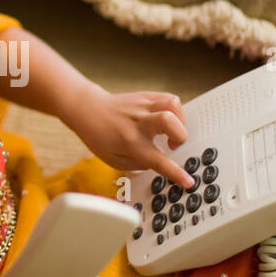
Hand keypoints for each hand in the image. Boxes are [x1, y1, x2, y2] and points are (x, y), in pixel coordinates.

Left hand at [64, 85, 194, 188]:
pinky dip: (175, 111)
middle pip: (169, 122)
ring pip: (173, 105)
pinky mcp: (146, 96)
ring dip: (180, 121)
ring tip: (172, 131)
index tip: (187, 181)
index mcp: (130, 142)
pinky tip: (167, 120)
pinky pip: (170, 98)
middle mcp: (138, 122)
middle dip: (180, 137)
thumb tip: (158, 164)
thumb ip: (138, 165)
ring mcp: (143, 106)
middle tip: (172, 145)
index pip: (157, 160)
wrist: (88, 110)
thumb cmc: (99, 136)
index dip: (175, 172)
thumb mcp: (114, 160)